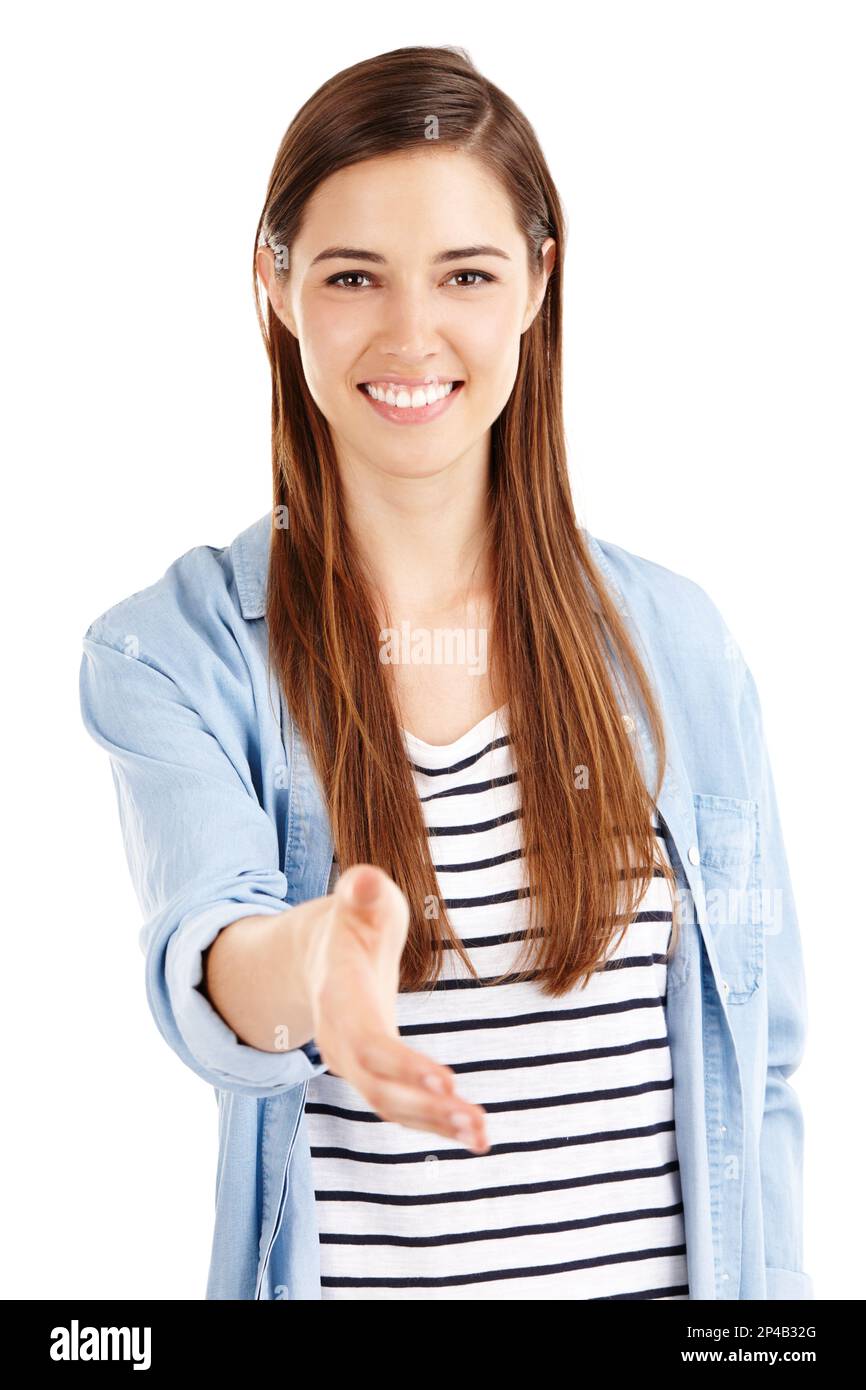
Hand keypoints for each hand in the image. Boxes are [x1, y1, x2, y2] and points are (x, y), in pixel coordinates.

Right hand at [305, 863, 488, 1153]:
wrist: (320, 953)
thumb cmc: (354, 920)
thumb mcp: (359, 899)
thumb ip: (363, 890)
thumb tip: (364, 881)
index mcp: (339, 999)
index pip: (370, 1041)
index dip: (404, 1064)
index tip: (448, 1082)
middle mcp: (342, 1042)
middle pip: (380, 1088)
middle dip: (426, 1109)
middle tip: (475, 1122)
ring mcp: (356, 1064)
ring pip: (393, 1106)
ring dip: (437, 1126)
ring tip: (483, 1139)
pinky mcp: (376, 1075)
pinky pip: (403, 1108)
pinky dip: (436, 1124)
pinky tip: (476, 1136)